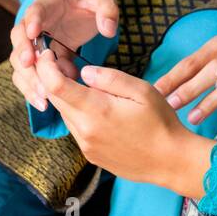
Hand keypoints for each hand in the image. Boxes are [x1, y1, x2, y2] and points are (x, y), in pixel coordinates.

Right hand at [10, 0, 118, 110]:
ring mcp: (31, 46)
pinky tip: (44, 103)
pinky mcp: (35, 64)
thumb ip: (108, 9)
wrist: (81, 21)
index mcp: (47, 5)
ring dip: (28, 76)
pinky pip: (26, 78)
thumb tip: (108, 29)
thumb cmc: (88, 8)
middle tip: (29, 63)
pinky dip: (31, 90)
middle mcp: (32, 25)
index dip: (32, 20)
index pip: (35, 10)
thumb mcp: (102, 1)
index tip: (33, 32)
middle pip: (19, 37)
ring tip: (43, 92)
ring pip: (19, 61)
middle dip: (23, 50)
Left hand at [34, 48, 212, 196]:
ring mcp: (86, 145)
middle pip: (54, 99)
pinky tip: (94, 107)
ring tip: (83, 84)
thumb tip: (84, 72)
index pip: (55, 86)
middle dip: (52, 78)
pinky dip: (76, 113)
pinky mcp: (91, 155)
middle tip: (65, 63)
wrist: (170, 161)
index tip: (48, 54)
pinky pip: (75, 128)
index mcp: (96, 111)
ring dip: (65, 96)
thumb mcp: (142, 90)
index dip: (45, 67)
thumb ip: (110, 78)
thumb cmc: (161, 123)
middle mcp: (85, 130)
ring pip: (64, 114)